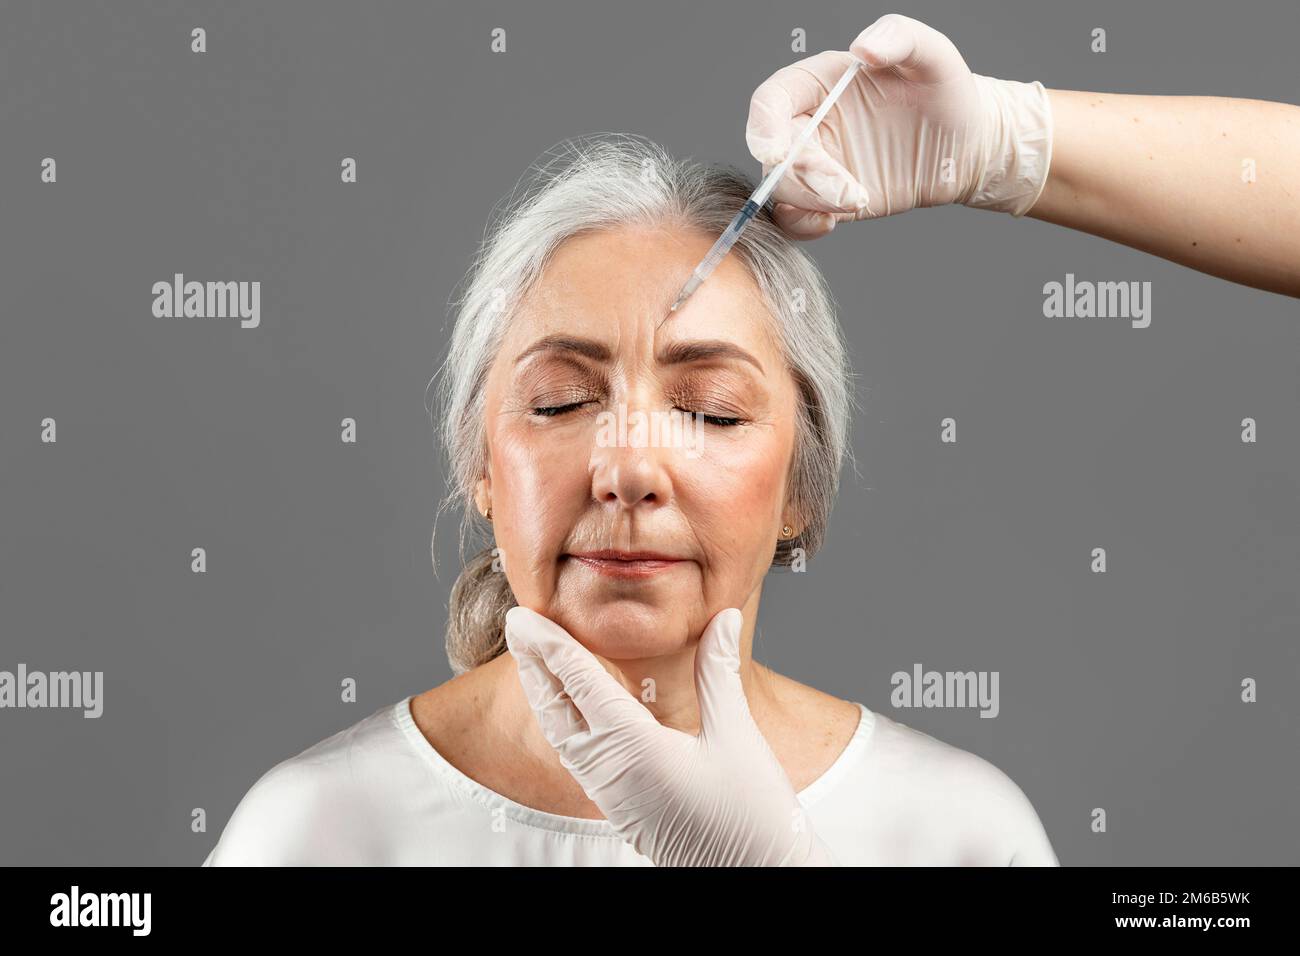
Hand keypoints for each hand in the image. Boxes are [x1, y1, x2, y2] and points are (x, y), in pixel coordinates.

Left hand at [504, 605, 837, 865]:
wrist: (754, 877)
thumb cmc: (752, 815)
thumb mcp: (736, 733)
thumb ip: (719, 671)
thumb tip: (723, 616)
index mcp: (633, 747)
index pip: (577, 682)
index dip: (547, 644)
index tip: (522, 617)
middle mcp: (610, 770)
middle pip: (555, 707)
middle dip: (533, 664)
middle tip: (517, 625)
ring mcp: (610, 792)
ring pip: (560, 733)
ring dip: (544, 692)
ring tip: (534, 659)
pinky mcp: (618, 805)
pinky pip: (575, 754)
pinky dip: (563, 720)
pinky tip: (570, 708)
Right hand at [745, 13, 1052, 238]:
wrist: (966, 144)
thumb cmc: (946, 93)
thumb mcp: (932, 53)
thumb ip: (898, 36)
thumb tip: (863, 47)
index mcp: (819, 83)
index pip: (771, 100)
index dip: (763, 125)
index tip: (777, 151)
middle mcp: (811, 123)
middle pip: (775, 154)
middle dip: (803, 175)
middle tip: (846, 189)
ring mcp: (818, 163)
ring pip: (783, 188)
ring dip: (811, 201)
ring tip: (858, 199)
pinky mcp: (828, 198)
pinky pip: (794, 217)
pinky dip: (803, 225)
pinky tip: (835, 220)